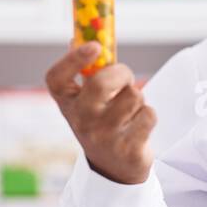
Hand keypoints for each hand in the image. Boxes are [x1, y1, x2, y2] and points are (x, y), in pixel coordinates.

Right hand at [45, 42, 155, 185]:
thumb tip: (77, 37)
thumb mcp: (86, 101)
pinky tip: (139, 126)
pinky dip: (148, 115)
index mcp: (67, 104)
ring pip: (133, 95)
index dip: (73, 59)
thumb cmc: (101, 124)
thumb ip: (85, 72)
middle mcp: (81, 121)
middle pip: (101, 82)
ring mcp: (104, 137)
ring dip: (137, 98)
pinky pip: (148, 114)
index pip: (57, 78)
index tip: (94, 45)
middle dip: (121, 73)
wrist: (114, 170)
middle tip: (124, 79)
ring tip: (130, 111)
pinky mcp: (128, 149)